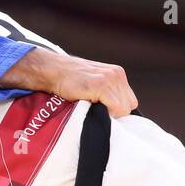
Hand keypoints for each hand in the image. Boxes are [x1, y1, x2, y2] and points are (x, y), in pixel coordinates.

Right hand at [0, 48, 137, 117]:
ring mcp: (110, 79)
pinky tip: (91, 106)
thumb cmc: (70, 81)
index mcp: (118, 73)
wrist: (54, 71)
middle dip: (115, 113)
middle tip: (97, 109)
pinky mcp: (101, 85)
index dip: (118, 109)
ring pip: (123, 110)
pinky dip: (105, 113)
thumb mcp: (95, 81)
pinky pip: (115, 108)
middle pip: (128, 106)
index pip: (130, 101)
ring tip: (92, 107)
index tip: (103, 110)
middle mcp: (117, 74)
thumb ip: (108, 92)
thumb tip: (117, 114)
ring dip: (109, 113)